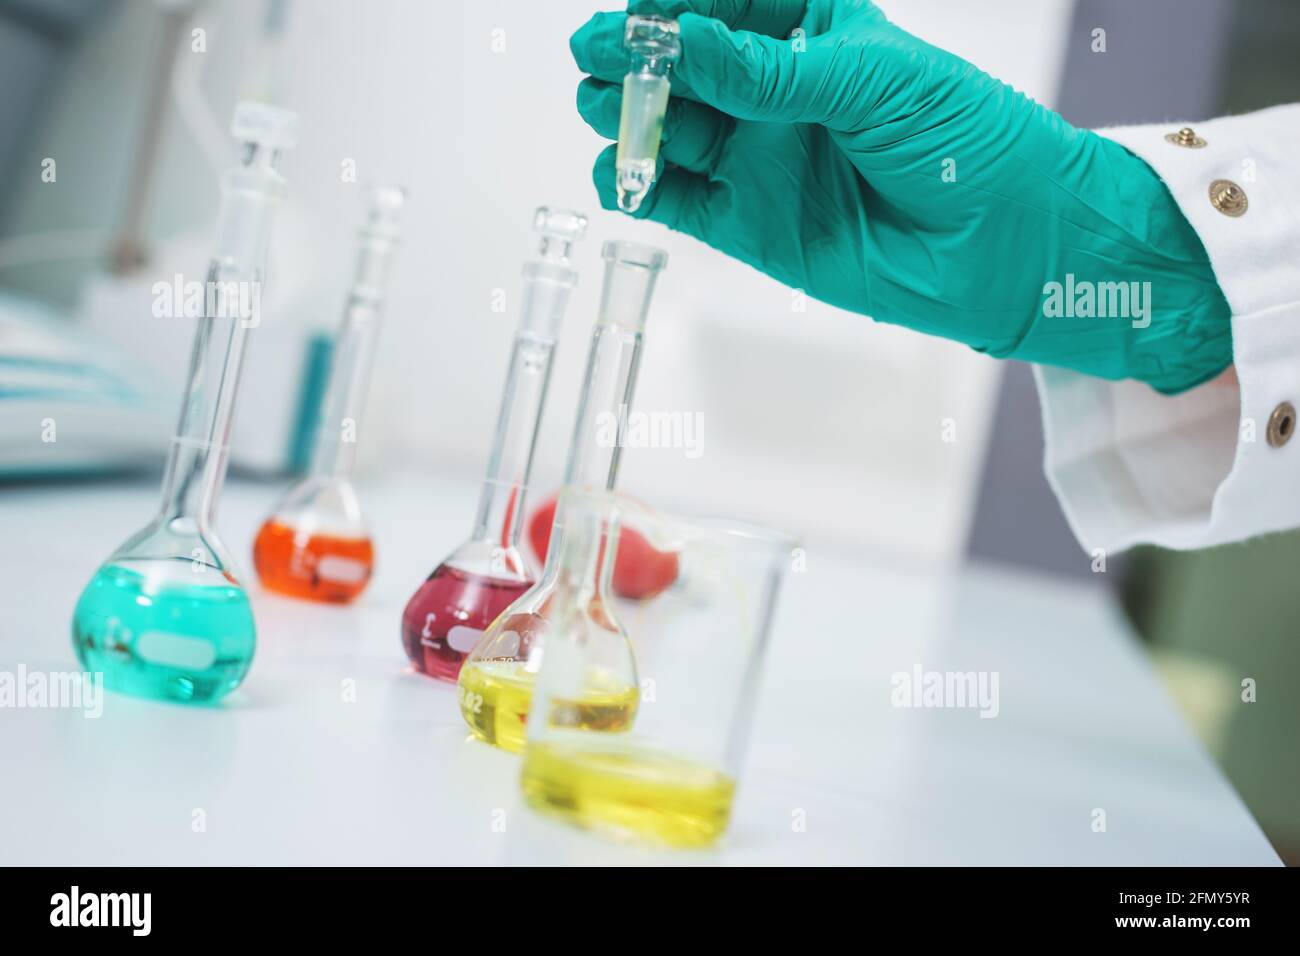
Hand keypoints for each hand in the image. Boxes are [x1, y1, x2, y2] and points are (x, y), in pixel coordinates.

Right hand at [571, 0, 1230, 393]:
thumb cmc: (963, 138)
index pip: (723, 4)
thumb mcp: (863, 81)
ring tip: (602, 108)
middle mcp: (775, 92)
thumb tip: (673, 43)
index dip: (671, 5)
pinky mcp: (748, 223)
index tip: (634, 12)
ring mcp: (758, 157)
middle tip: (595, 56)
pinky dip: (639, 187)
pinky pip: (677, 200)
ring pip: (671, 130)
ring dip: (629, 118)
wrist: (1006, 244)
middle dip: (636, 58)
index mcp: (810, 31)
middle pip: (684, 66)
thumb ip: (762, 71)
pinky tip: (618, 175)